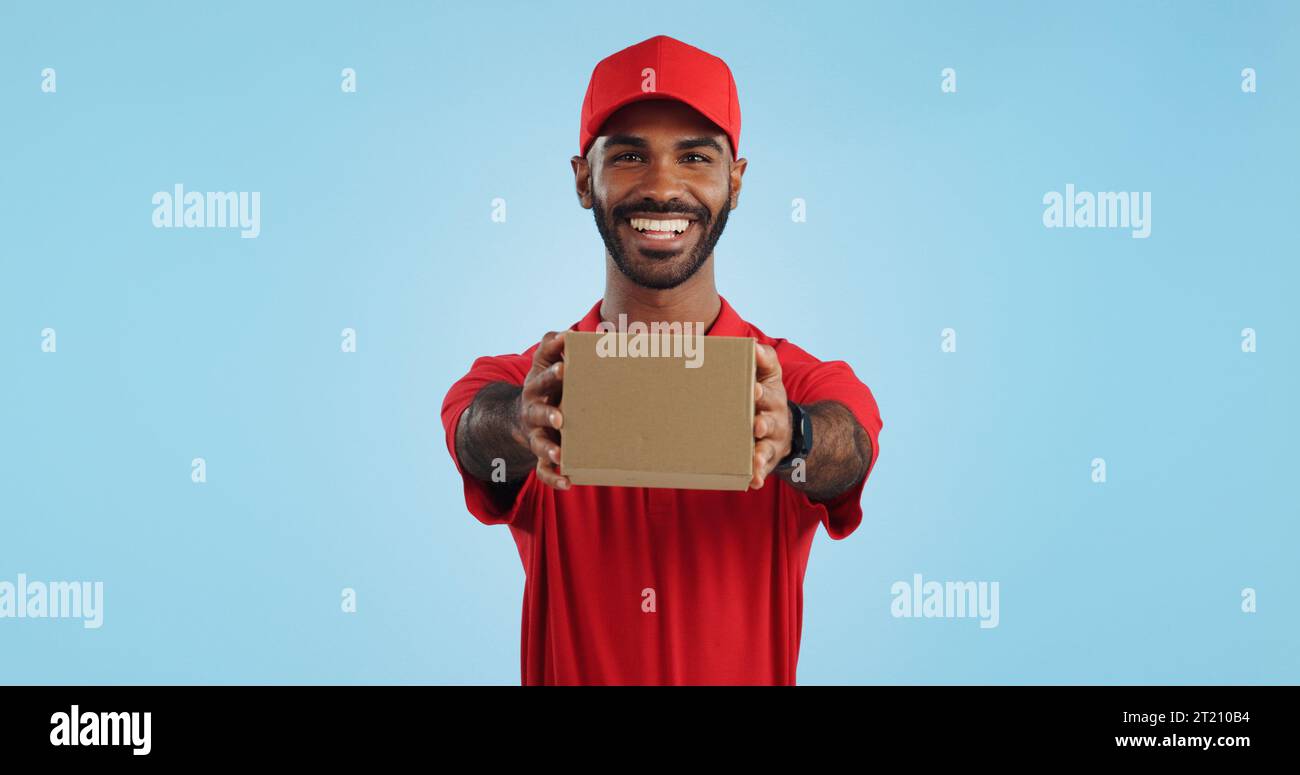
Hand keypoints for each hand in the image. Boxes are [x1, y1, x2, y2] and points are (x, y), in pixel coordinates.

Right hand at [516, 331, 570, 489]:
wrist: (523, 413)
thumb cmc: (545, 382)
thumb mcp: (543, 360)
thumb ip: (552, 343)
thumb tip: (569, 333)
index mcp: (536, 387)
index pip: (542, 378)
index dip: (552, 374)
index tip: (564, 368)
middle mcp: (533, 412)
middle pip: (538, 413)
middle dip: (548, 415)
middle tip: (560, 418)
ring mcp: (536, 435)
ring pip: (540, 445)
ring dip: (549, 450)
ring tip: (560, 456)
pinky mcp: (541, 455)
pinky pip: (544, 471)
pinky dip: (554, 478)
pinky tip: (568, 482)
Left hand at [750, 342, 792, 489]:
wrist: (787, 428)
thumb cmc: (767, 397)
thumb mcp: (770, 375)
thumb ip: (764, 359)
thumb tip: (752, 345)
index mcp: (771, 398)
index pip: (768, 393)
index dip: (762, 392)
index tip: (755, 391)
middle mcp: (773, 421)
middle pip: (769, 422)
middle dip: (763, 423)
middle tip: (756, 424)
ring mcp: (770, 442)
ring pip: (766, 449)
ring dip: (761, 453)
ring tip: (755, 458)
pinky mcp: (765, 460)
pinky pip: (762, 469)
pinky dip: (758, 475)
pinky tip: (753, 482)